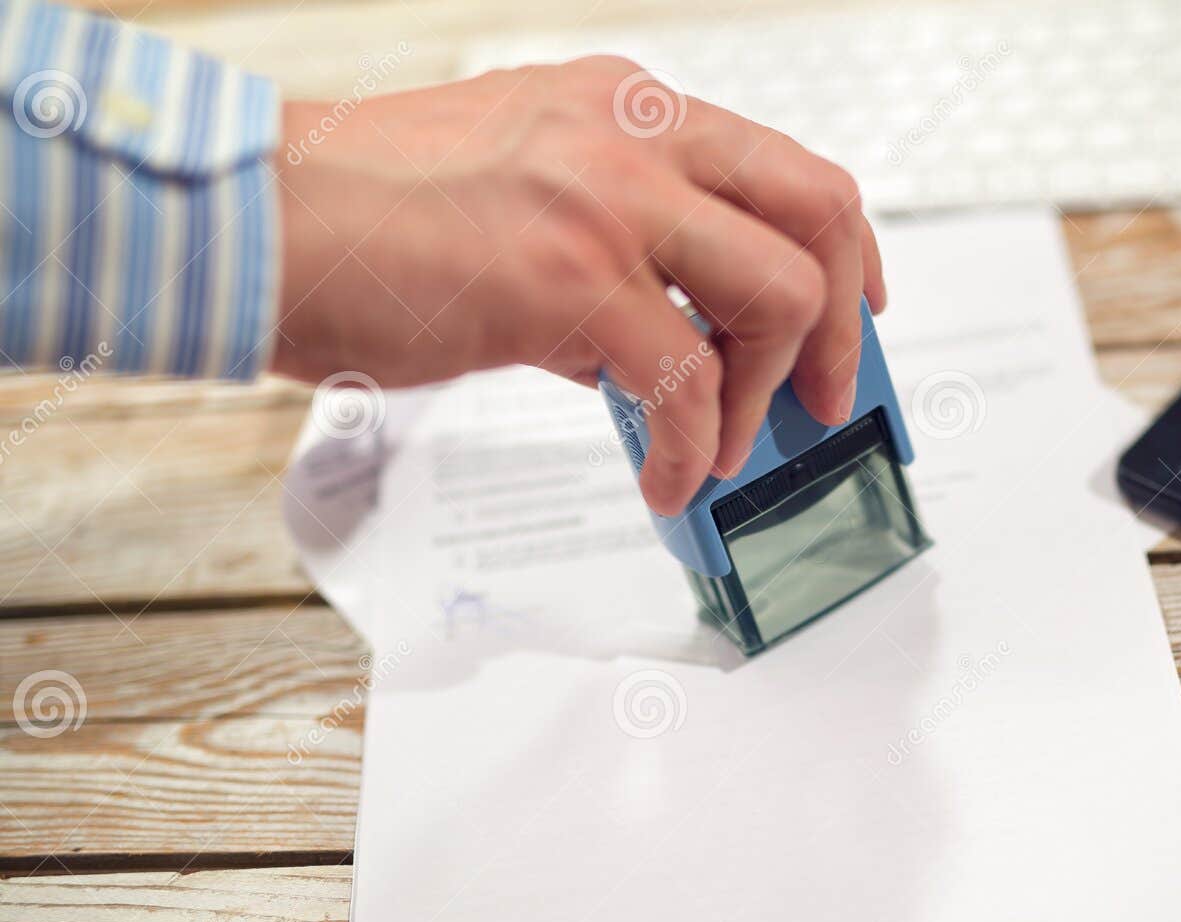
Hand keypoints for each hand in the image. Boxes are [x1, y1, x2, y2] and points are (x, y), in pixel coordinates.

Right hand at [273, 57, 885, 514]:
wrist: (260, 224)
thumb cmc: (368, 220)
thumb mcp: (519, 205)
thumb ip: (610, 265)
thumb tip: (669, 352)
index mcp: (624, 109)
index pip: (786, 167)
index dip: (842, 250)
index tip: (848, 314)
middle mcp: (631, 136)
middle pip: (819, 209)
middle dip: (841, 321)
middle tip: (822, 395)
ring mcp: (605, 200)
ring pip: (777, 293)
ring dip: (765, 394)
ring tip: (719, 449)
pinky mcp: (568, 278)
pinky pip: (686, 382)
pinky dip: (693, 450)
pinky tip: (666, 480)